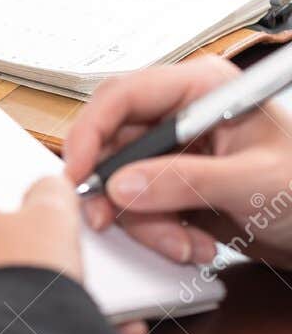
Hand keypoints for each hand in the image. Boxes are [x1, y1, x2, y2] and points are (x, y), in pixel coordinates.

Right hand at [63, 56, 291, 267]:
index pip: (124, 96)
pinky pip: (137, 206)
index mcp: (203, 89)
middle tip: (110, 221)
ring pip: (121, 182)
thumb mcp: (255, 182)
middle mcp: (181, 115)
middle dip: (117, 191)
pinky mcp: (171, 184)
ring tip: (186, 243)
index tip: (78, 173)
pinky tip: (194, 242)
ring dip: (145, 222)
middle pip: (114, 143)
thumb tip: (123, 185)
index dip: (91, 132)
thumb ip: (187, 181)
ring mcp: (175, 152)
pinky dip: (156, 232)